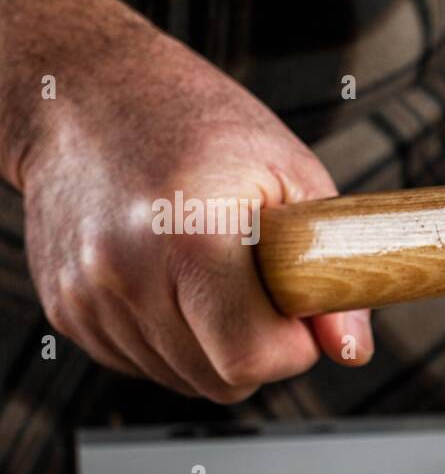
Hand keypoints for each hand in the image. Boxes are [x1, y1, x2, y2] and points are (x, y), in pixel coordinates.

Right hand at [2, 0, 371, 400]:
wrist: (82, 91)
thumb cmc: (198, 123)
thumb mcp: (290, 174)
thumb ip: (331, 267)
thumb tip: (351, 349)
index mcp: (188, 237)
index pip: (250, 359)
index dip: (292, 347)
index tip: (298, 313)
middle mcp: (124, 274)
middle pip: (219, 382)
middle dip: (257, 348)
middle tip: (260, 287)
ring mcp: (86, 298)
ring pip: (182, 379)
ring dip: (212, 344)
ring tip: (211, 271)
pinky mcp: (65, 312)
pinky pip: (143, 362)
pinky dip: (170, 336)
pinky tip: (169, 277)